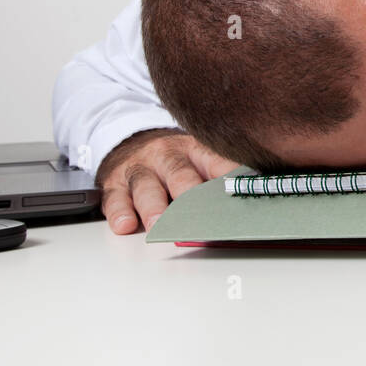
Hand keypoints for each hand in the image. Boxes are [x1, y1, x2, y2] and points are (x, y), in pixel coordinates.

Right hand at [96, 129, 237, 233]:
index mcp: (197, 150)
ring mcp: (140, 168)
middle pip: (180, 174)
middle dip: (189, 194)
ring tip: (158, 224)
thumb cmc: (176, 161)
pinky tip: (126, 225)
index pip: (217, 163)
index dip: (229, 179)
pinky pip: (115, 197)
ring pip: (147, 186)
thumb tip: (251, 203)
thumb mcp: (200, 160)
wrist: (131, 141)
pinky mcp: (114, 182)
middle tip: (199, 213)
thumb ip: (220, 179)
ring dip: (153, 207)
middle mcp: (168, 155)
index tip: (240, 195)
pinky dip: (119, 212)